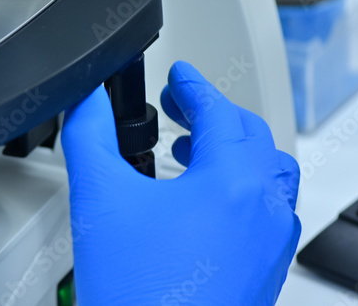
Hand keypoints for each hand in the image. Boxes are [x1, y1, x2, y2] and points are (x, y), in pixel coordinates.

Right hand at [62, 61, 300, 305]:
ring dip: (233, 150)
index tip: (180, 74)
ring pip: (269, 175)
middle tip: (180, 105)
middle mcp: (263, 209)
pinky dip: (242, 187)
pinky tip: (203, 202)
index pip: (220, 111)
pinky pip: (268, 210)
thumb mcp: (98, 198)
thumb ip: (88, 134)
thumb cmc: (138, 293)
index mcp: (232, 182)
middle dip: (213, 113)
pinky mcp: (265, 270)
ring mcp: (270, 243)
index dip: (194, 84)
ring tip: (193, 151)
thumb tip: (86, 100)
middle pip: (251, 138)